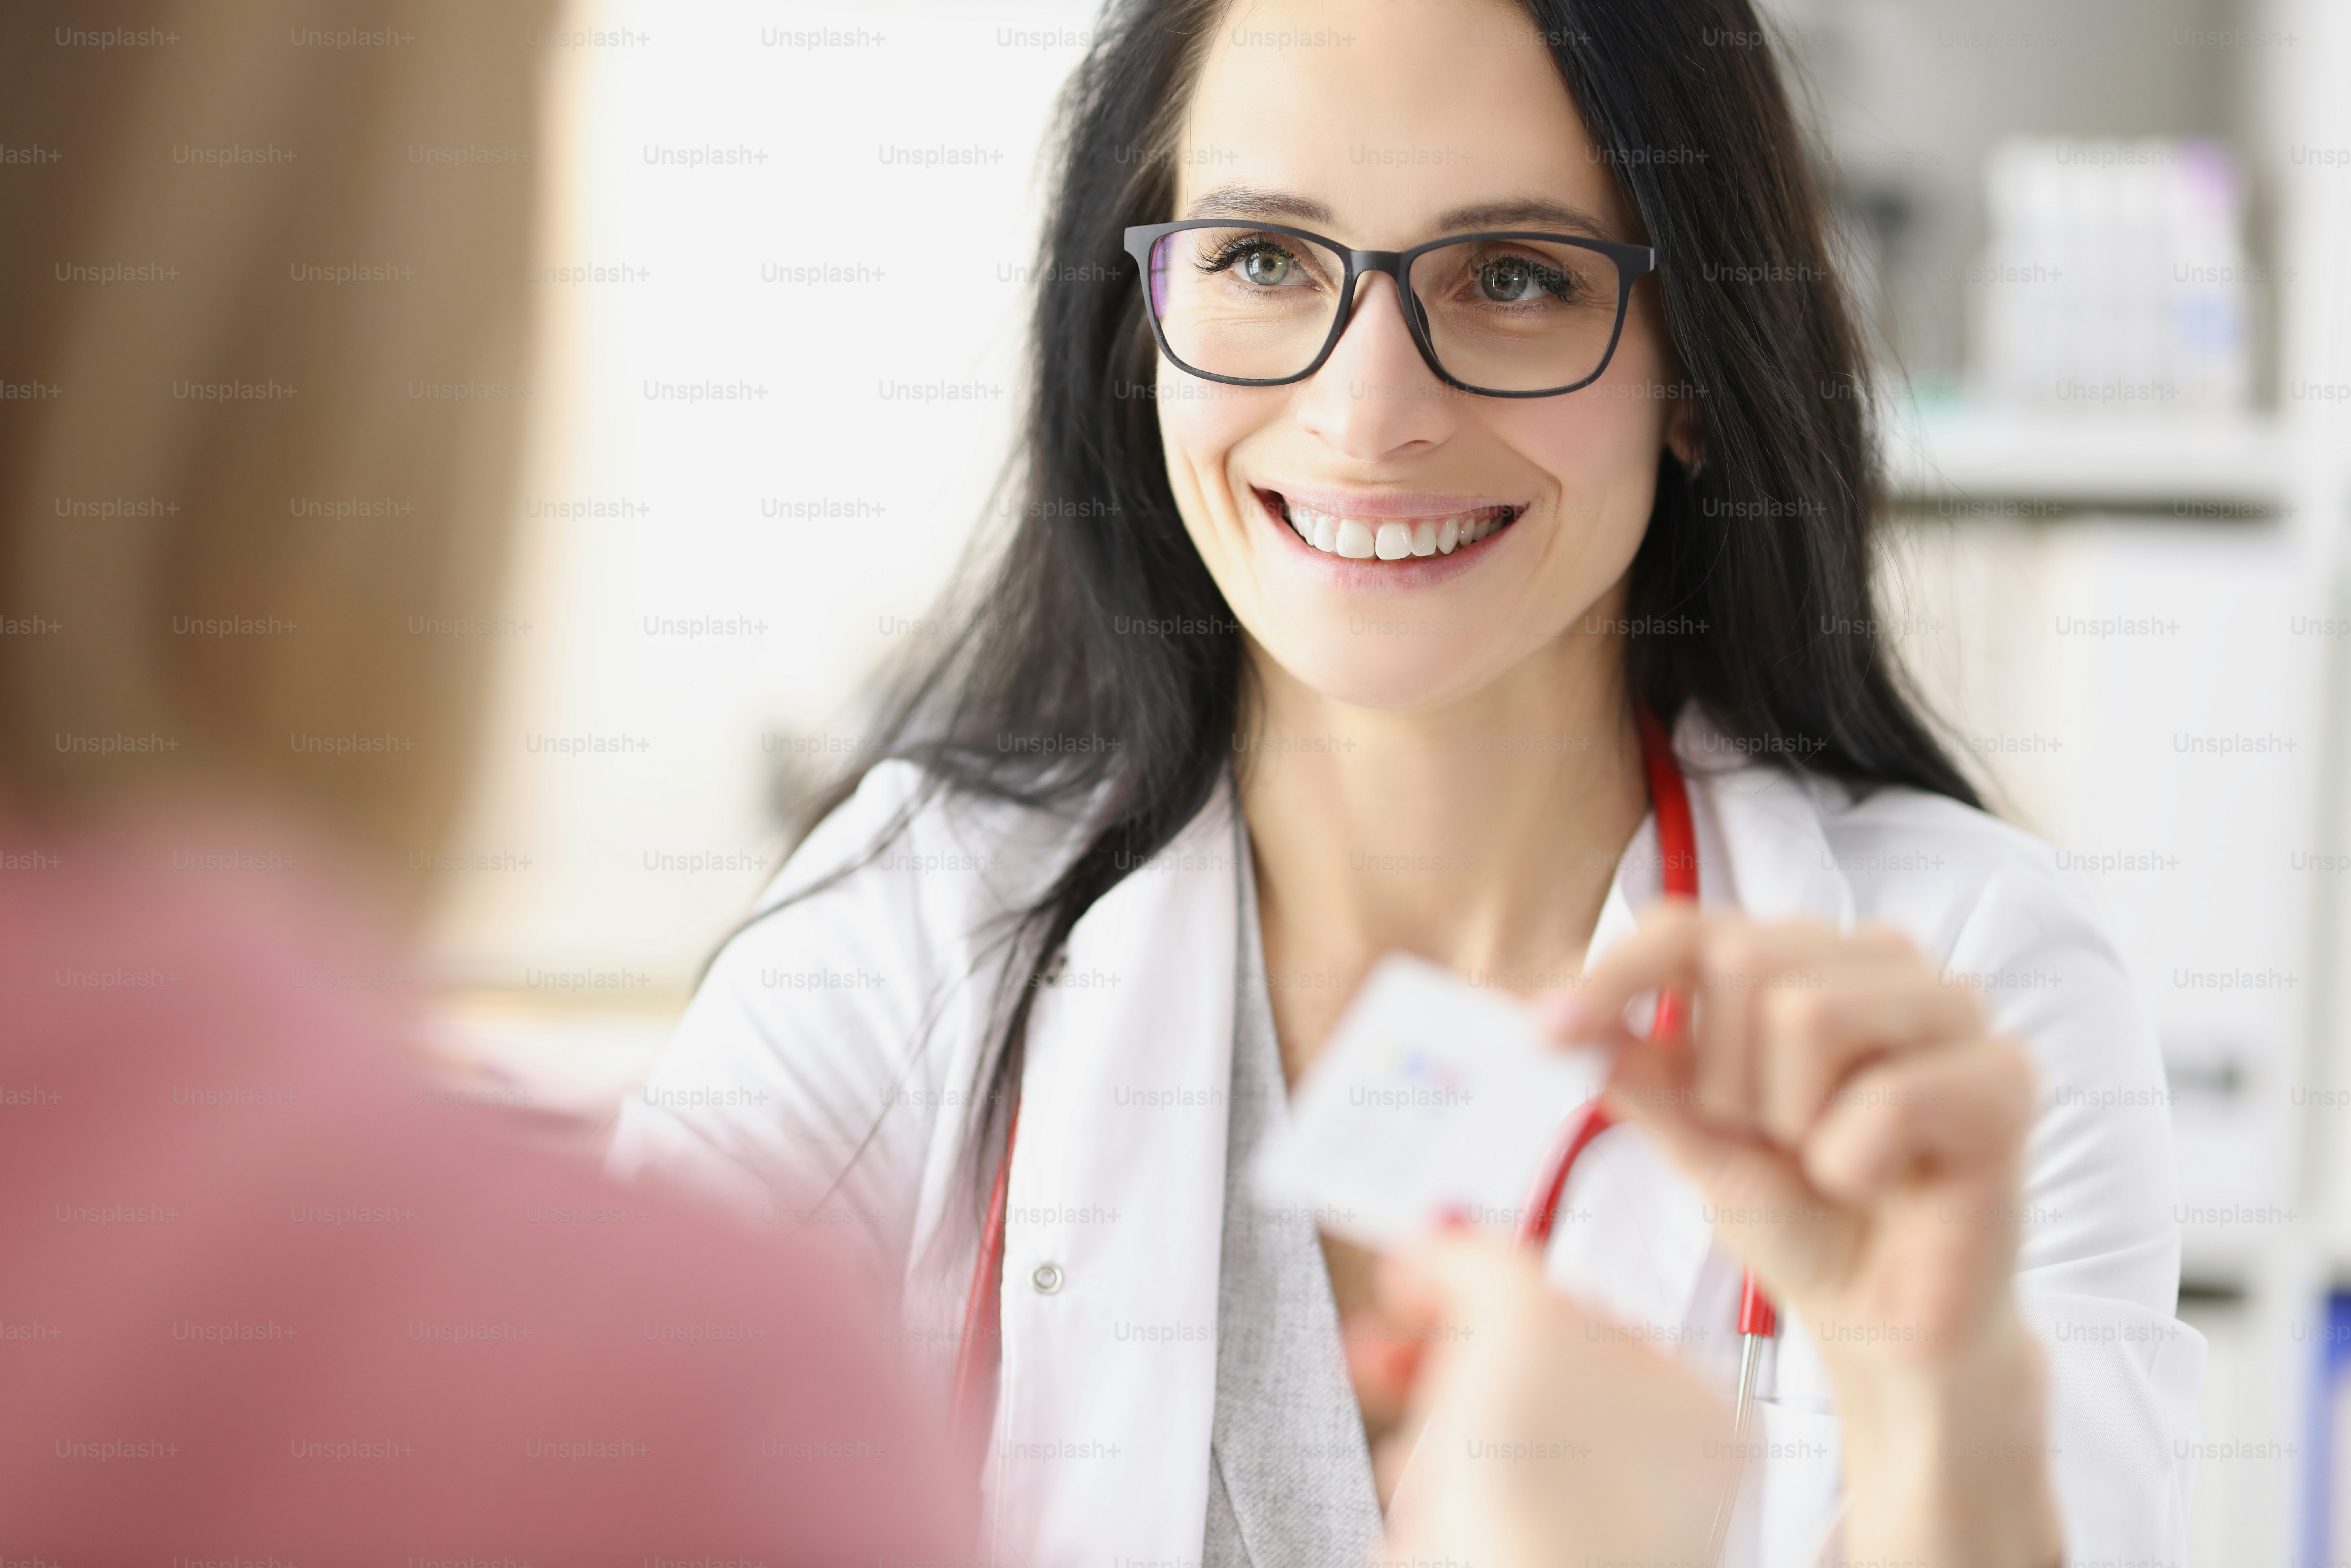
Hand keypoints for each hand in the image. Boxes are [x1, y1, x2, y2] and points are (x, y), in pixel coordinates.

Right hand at [1371, 1229, 1733, 1567]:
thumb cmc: (1549, 1507)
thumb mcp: (1520, 1325)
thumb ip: (1490, 1262)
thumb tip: (1455, 1241)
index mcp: (1696, 1405)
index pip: (1577, 1303)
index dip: (1482, 1276)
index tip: (1417, 1270)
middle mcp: (1664, 1474)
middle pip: (1528, 1372)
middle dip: (1438, 1355)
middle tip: (1377, 1344)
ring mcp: (1604, 1533)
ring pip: (1491, 1444)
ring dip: (1426, 1431)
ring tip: (1402, 1451)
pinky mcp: (1538, 1562)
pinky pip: (1475, 1509)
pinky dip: (1432, 1499)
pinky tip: (1413, 1509)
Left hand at [1547, 901, 2062, 1567]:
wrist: (1877, 1319)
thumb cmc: (1795, 1214)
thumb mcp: (1693, 1136)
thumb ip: (1632, 1067)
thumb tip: (1537, 1011)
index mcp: (1800, 959)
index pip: (1687, 926)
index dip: (1613, 975)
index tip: (1547, 1034)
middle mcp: (1878, 960)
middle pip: (1745, 960)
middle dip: (1728, 1078)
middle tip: (1770, 1140)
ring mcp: (1951, 1011)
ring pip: (1811, 1013)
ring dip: (1792, 1117)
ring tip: (1824, 1156)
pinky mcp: (2004, 1077)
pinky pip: (1886, 1096)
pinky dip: (1854, 1161)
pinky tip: (1877, 1184)